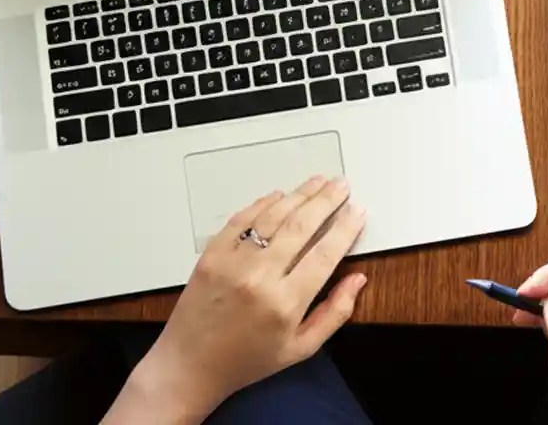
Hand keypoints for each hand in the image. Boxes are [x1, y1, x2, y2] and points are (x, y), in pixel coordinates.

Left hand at [104, 177, 367, 423]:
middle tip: (342, 185)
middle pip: (301, 226)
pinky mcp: (210, 255)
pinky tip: (280, 195)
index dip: (345, 228)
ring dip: (299, 195)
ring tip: (318, 182)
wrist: (189, 366)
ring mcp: (232, 263)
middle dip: (326, 201)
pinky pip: (241, 220)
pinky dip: (262, 203)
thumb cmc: (248, 360)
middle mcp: (259, 278)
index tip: (358, 211)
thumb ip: (334, 313)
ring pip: (272, 217)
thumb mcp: (301, 348)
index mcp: (285, 304)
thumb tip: (359, 279)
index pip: (325, 254)